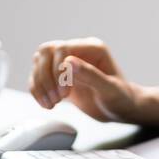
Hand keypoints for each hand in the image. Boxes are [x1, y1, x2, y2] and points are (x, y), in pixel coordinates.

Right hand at [27, 37, 158, 125]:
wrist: (121, 110)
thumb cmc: (121, 99)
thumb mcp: (110, 90)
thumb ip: (91, 75)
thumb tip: (68, 62)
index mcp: (92, 48)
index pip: (61, 48)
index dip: (57, 70)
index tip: (65, 94)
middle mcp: (78, 51)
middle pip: (46, 52)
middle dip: (45, 77)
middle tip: (57, 99)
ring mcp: (67, 63)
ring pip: (39, 63)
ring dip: (40, 84)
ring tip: (52, 104)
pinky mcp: (59, 77)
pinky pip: (39, 77)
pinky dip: (37, 90)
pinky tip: (47, 104)